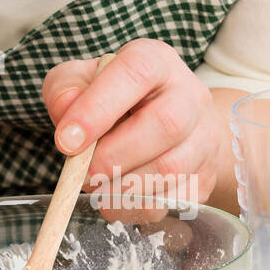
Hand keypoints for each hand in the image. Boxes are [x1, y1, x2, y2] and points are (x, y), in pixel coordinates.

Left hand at [41, 40, 222, 221]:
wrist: (166, 123)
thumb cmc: (114, 98)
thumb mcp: (82, 80)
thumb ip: (65, 89)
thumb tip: (65, 111)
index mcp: (156, 61)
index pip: (135, 72)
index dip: (98, 107)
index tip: (66, 141)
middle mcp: (189, 94)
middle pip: (166, 124)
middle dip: (114, 156)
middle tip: (83, 173)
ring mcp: (203, 137)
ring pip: (173, 168)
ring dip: (124, 187)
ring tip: (96, 187)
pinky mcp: (204, 176)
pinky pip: (176, 201)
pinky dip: (137, 208)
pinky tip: (116, 200)